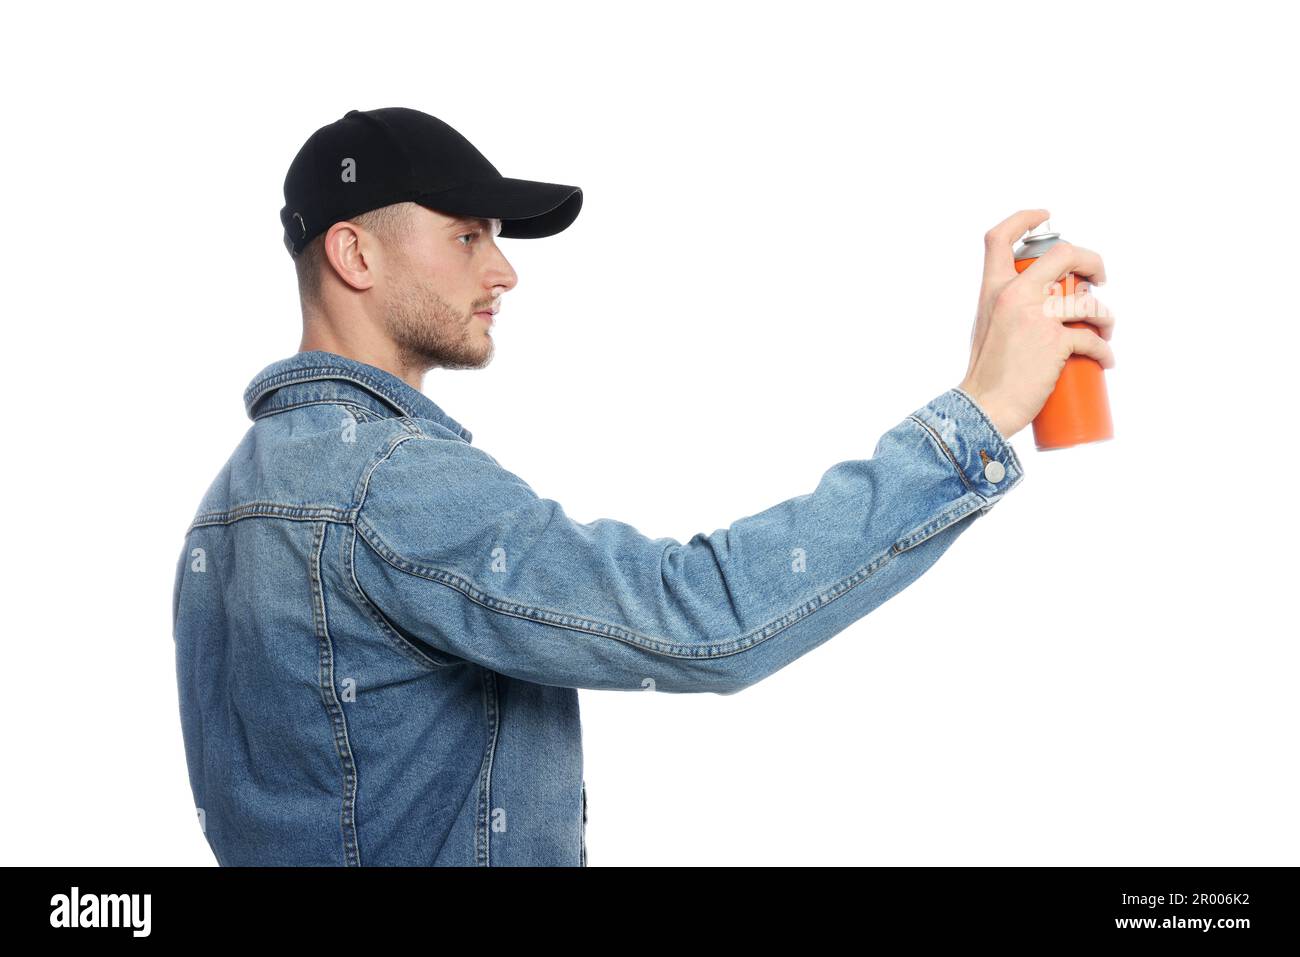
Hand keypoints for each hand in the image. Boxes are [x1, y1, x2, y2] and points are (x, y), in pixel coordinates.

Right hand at [957, 209, 1115, 438]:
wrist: (982, 409)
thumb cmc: (985, 376)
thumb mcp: (986, 328)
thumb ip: (1007, 310)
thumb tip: (1045, 307)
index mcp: (991, 289)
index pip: (999, 238)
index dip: (1024, 219)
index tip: (1047, 218)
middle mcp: (1013, 295)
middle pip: (1063, 254)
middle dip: (1091, 260)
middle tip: (1099, 278)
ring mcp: (1035, 316)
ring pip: (1087, 300)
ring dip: (1106, 315)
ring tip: (1106, 331)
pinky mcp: (1054, 342)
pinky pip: (1092, 338)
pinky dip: (1105, 350)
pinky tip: (1107, 360)